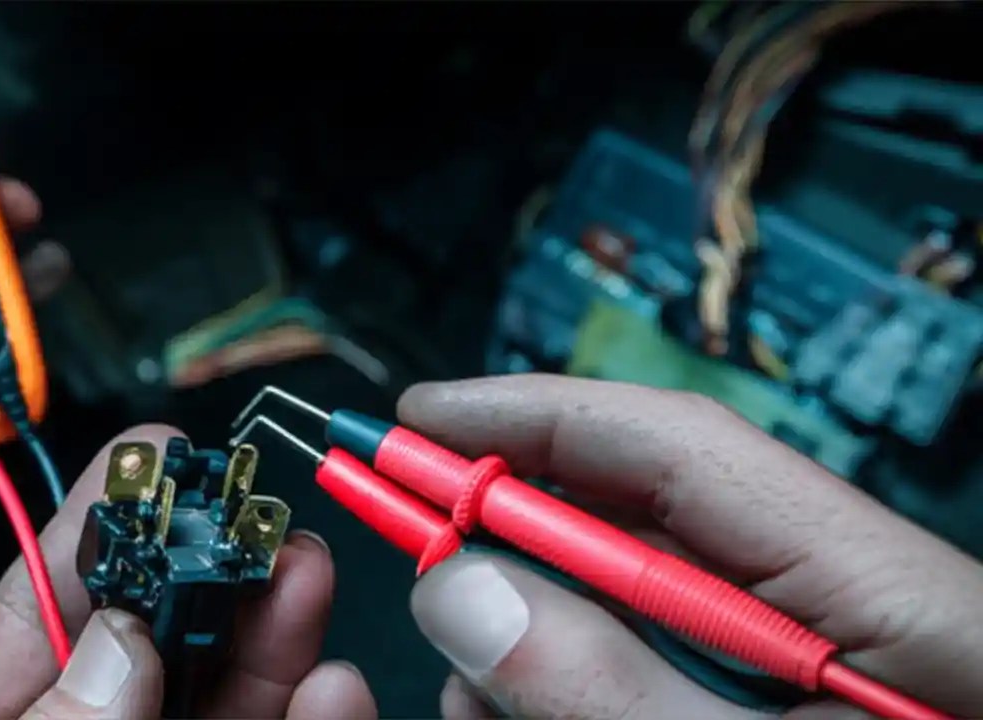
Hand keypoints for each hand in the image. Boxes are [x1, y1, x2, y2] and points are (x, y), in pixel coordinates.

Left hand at [0, 425, 376, 719]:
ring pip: (241, 691)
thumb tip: (118, 641)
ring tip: (306, 571)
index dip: (99, 524)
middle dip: (212, 565)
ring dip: (284, 629)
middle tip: (249, 505)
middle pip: (162, 641)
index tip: (146, 452)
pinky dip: (322, 718)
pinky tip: (335, 690)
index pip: (45, 610)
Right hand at [398, 375, 982, 719]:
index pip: (680, 448)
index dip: (535, 415)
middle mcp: (845, 598)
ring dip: (537, 625)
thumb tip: (461, 589)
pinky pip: (654, 657)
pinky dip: (577, 675)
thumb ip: (605, 691)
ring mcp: (810, 654)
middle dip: (516, 525)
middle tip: (415, 542)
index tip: (418, 419)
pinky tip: (525, 706)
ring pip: (634, 592)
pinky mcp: (777, 697)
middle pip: (647, 513)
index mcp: (885, 588)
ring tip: (474, 680)